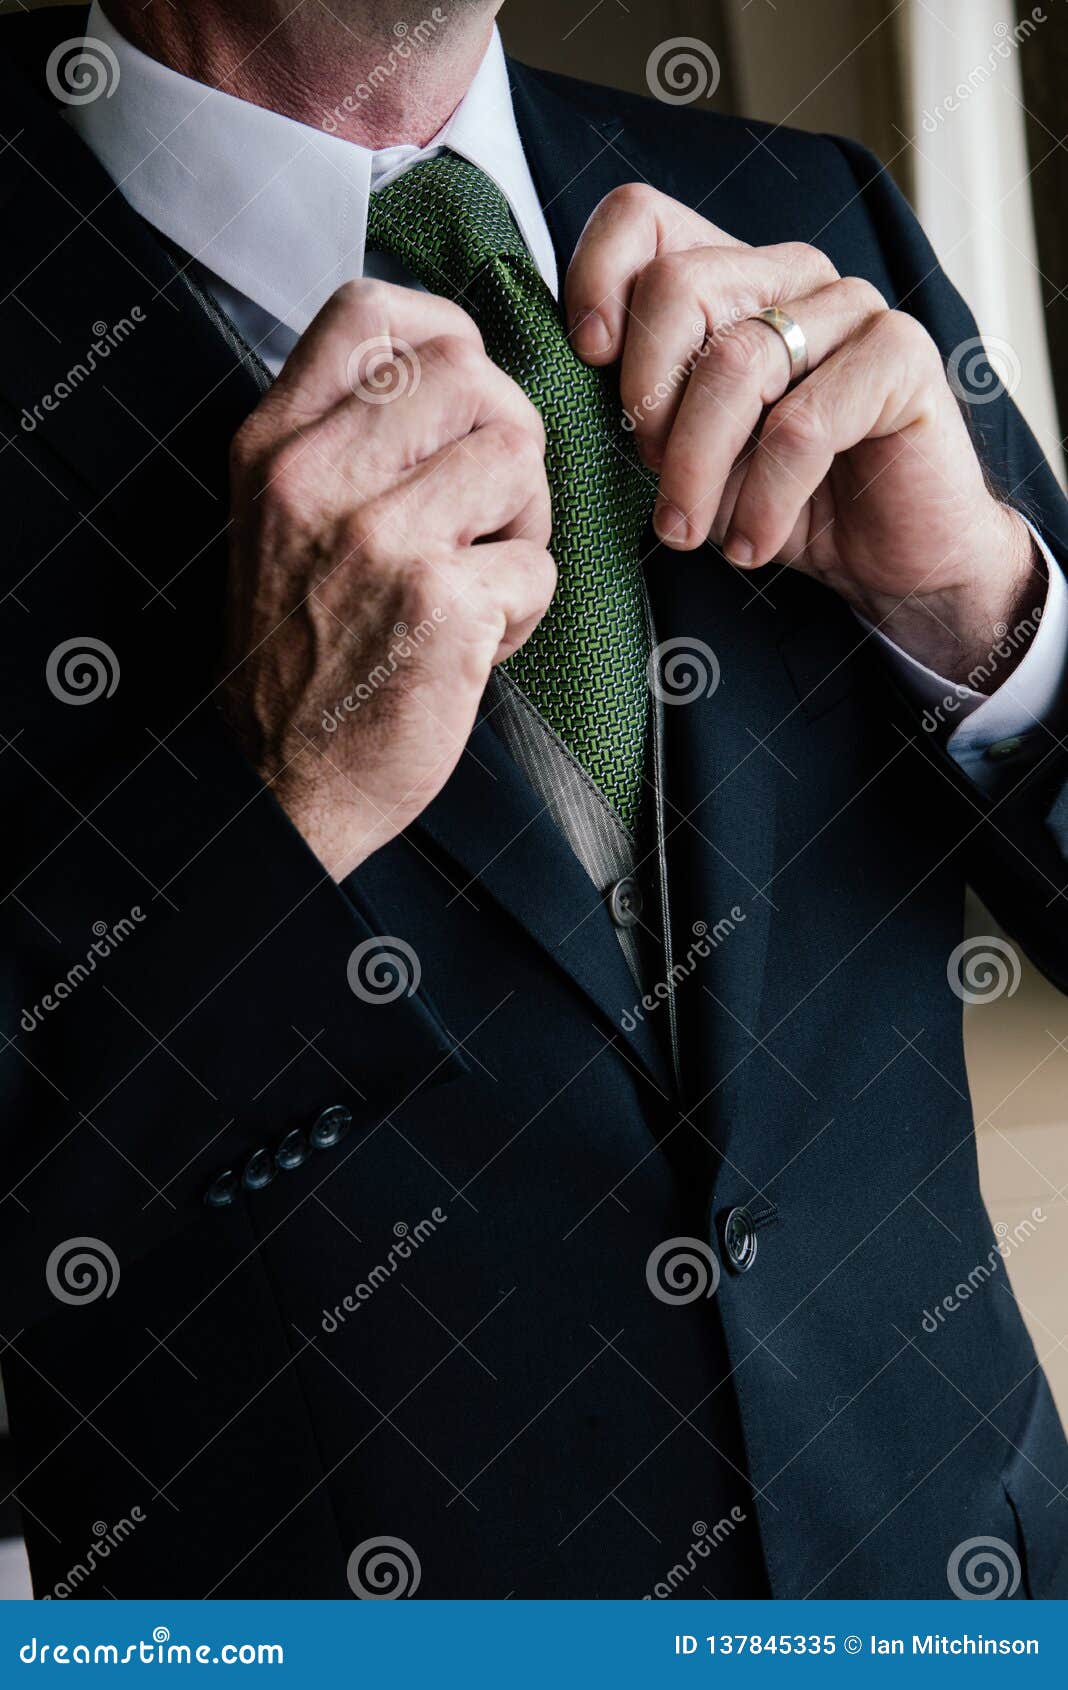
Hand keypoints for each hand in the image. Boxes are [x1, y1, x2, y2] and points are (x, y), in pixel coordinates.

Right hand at [221, 280, 554, 878]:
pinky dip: (525, 609)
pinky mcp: (439, 605)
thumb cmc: (299, 654)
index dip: (445, 334)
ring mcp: (378, 540)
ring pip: (517, 458)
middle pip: (471, 378)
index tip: (464, 390)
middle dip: (505, 442)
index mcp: (274, 448)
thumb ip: (344, 442)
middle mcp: (316, 479)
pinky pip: (536, 566)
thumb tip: (454, 371)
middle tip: (485, 515)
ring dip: (523, 525)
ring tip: (479, 579)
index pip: (367, 313)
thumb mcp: (279, 522)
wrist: (282, 781)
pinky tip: (477, 642)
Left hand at [565, 184, 1041, 686]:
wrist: (890, 559)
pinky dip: (764, 497)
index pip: (642, 219)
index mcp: (729, 279)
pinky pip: (802, 425)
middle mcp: (789, 274)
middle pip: (676, 286)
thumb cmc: (781, 501)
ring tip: (688, 532)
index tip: (588, 362)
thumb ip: (642, 405)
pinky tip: (753, 541)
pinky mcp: (902, 356)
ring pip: (736, 363)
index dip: (597, 277)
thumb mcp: (687, 454)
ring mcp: (851, 307)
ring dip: (698, 468)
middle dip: (648, 399)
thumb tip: (573, 381)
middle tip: (653, 477)